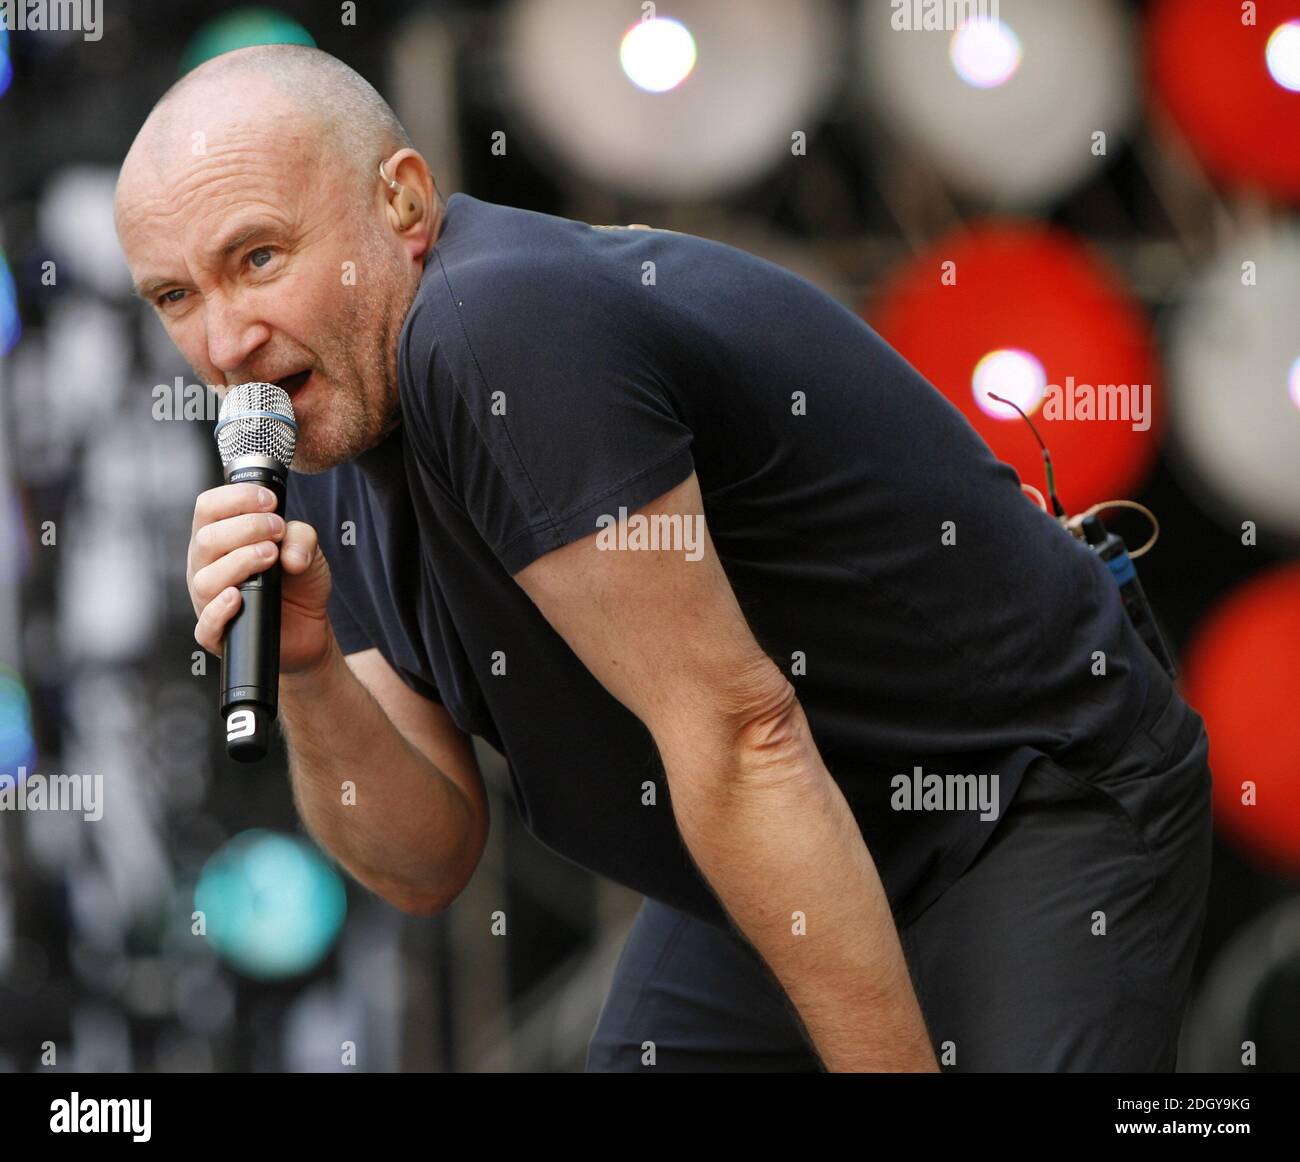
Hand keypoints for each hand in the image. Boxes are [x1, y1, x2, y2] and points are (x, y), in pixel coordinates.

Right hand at [187, 483, 333, 674]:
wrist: (309, 626)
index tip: (269, 502)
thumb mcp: (307, 548)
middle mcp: (207, 566)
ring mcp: (208, 600)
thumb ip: (301, 537)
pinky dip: (220, 609)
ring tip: (271, 557)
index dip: (237, 498)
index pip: (209, 507)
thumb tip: (288, 553)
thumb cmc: (297, 581)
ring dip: (240, 561)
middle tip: (277, 530)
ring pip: (206, 578)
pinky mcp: (217, 633)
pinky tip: (238, 597)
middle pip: (206, 539)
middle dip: (247, 527)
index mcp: (220, 538)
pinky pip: (206, 625)